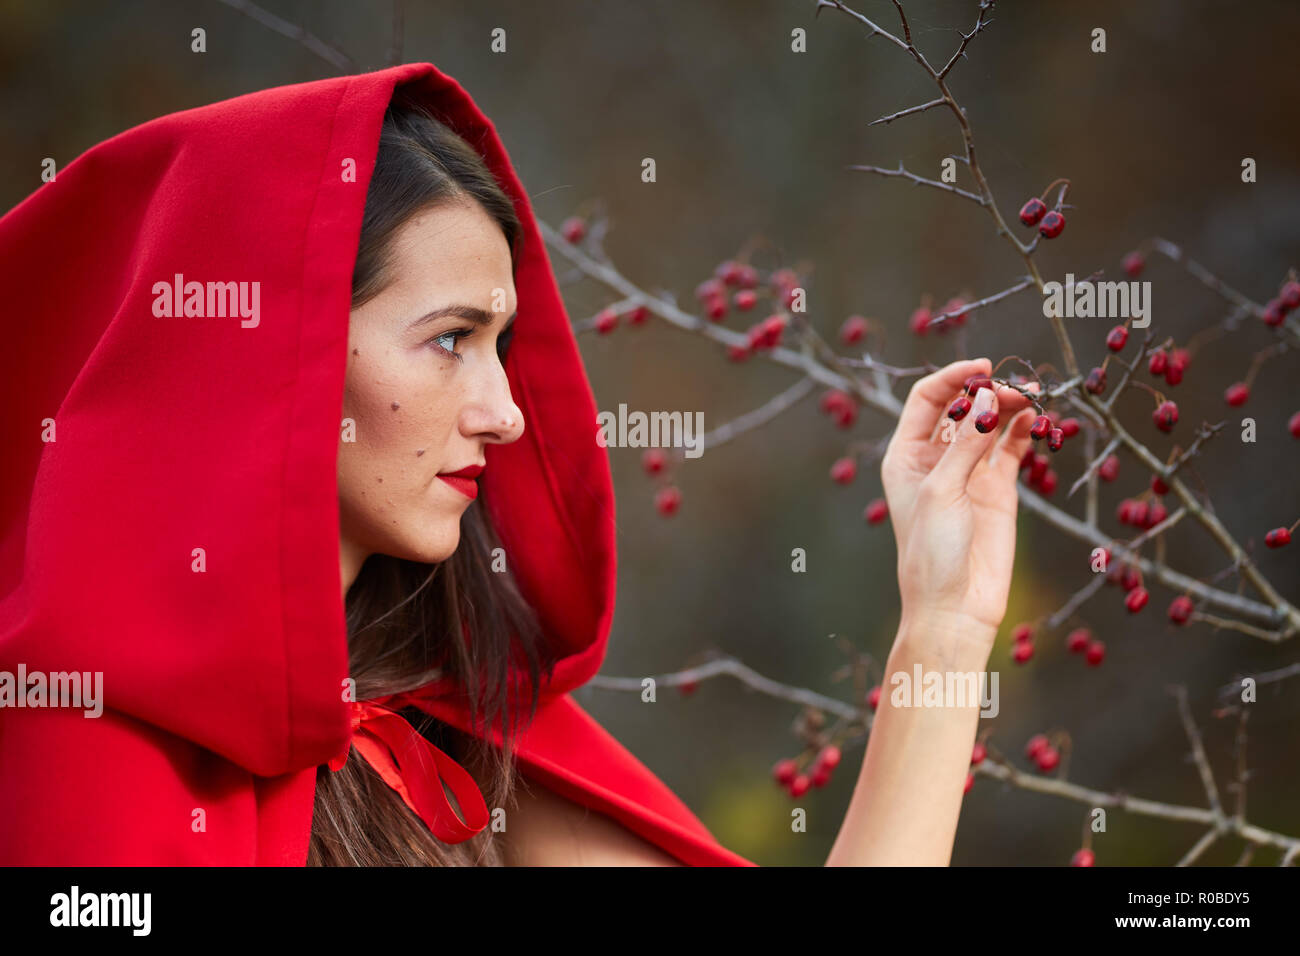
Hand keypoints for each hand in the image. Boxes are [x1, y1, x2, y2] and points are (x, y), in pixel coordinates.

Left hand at [880, 358, 1038, 643]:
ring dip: (1009, 406)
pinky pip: (1011, 449)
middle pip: (963, 407)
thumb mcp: (942, 490)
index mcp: (906, 455)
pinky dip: (1024, 430)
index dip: (953, 379)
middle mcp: (936, 459)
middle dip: (988, 391)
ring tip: (1033, 397)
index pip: (927, 399)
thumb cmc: (932, 551)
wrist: (956, 606)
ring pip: (990, 424)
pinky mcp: (997, 489)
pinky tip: (1037, 419)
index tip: (983, 369)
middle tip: (1018, 386)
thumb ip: (966, 444)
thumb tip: (989, 396)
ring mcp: (968, 472)